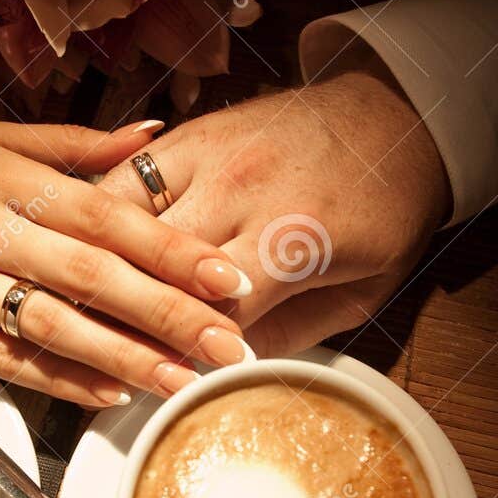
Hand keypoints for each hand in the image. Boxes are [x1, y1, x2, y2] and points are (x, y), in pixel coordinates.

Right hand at [0, 122, 253, 407]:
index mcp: (12, 180)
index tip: (227, 279)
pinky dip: (59, 379)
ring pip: (53, 323)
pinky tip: (108, 395)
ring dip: (123, 356)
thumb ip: (76, 144)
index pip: (108, 216)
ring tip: (180, 380)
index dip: (172, 250)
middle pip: (92, 274)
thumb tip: (155, 133)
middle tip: (227, 343)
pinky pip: (6, 360)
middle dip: (166, 312)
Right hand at [98, 55, 452, 354]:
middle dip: (136, 321)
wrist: (395, 115)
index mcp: (292, 233)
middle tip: (129, 354)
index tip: (181, 381)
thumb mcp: (361, 293)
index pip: (212, 315)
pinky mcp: (185, 135)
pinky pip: (119, 182)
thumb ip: (289, 332)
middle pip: (152, 271)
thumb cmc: (385, 207)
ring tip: (102, 310)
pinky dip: (104, 222)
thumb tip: (222, 368)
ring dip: (106, 271)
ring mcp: (205, 154)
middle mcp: (239, 188)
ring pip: (119, 224)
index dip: (191, 356)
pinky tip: (102, 253)